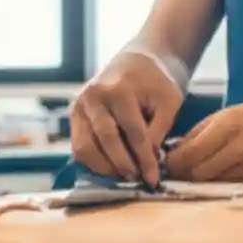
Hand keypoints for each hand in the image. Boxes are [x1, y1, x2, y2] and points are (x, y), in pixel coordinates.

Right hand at [70, 50, 183, 186]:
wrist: (135, 62)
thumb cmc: (155, 82)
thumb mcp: (168, 102)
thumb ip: (158, 132)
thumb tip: (147, 165)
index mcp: (118, 89)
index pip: (133, 133)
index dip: (145, 160)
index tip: (153, 180)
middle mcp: (93, 96)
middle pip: (106, 141)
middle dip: (123, 165)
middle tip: (138, 179)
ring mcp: (79, 105)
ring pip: (85, 148)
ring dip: (105, 168)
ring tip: (126, 174)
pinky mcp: (74, 115)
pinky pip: (79, 147)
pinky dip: (94, 162)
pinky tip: (112, 167)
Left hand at [164, 102, 242, 183]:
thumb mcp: (227, 113)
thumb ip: (199, 131)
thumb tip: (174, 149)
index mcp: (228, 126)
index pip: (191, 153)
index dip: (174, 162)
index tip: (166, 163)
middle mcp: (238, 148)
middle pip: (198, 173)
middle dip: (183, 174)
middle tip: (176, 172)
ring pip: (211, 183)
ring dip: (199, 181)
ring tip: (194, 173)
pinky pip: (228, 188)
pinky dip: (217, 184)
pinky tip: (216, 176)